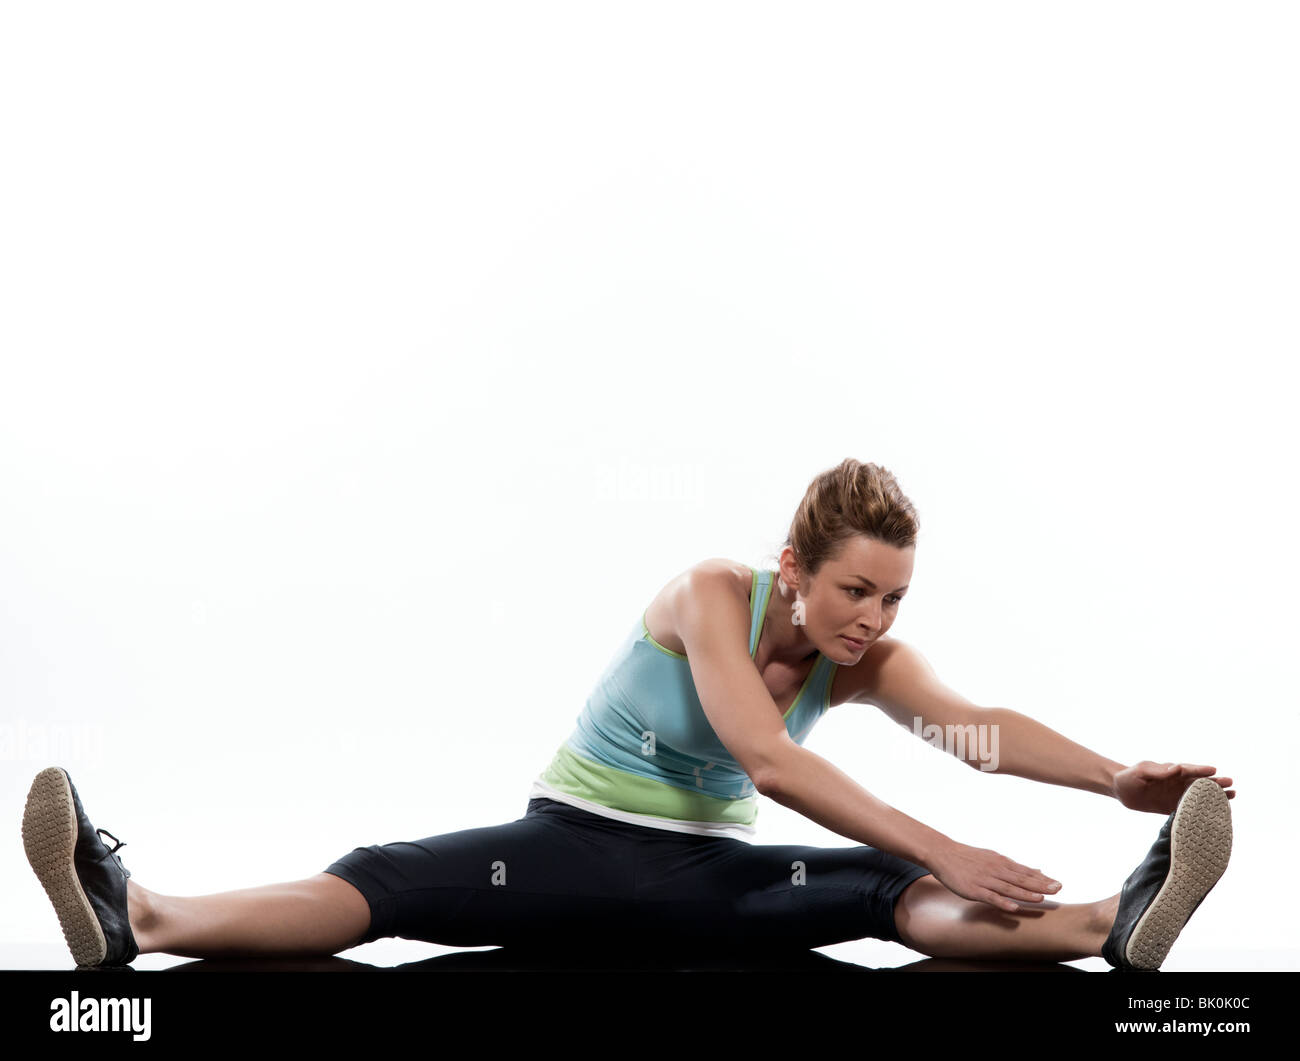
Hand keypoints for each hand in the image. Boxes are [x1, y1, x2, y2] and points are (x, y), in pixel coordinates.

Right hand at [926, 838, 1061, 913]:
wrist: (943, 853)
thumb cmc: (969, 857)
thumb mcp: (994, 858)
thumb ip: (1015, 867)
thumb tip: (1037, 870)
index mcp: (1001, 863)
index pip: (1025, 872)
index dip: (1042, 879)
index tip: (1058, 885)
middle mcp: (995, 870)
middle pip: (1020, 879)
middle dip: (1039, 885)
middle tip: (1057, 890)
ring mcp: (984, 880)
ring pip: (1008, 888)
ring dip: (1024, 893)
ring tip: (1040, 898)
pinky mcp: (973, 890)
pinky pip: (990, 897)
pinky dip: (1002, 902)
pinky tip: (1013, 908)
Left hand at [1111, 761, 1234, 813]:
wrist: (1122, 790)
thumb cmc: (1130, 776)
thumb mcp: (1141, 771)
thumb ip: (1157, 770)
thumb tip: (1175, 769)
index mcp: (1170, 771)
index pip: (1188, 770)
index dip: (1201, 770)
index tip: (1214, 770)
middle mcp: (1177, 782)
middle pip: (1200, 781)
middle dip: (1215, 782)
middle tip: (1231, 783)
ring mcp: (1177, 794)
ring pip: (1200, 794)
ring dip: (1215, 794)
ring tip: (1232, 795)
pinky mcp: (1173, 806)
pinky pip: (1190, 808)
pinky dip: (1203, 809)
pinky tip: (1215, 811)